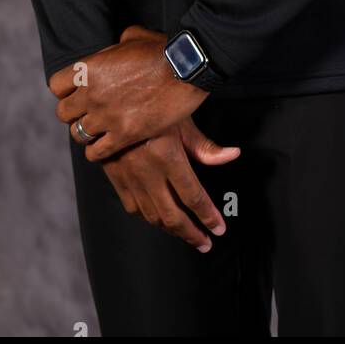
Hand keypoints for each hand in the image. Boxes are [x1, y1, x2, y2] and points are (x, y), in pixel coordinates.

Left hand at [48, 25, 211, 159]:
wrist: (187, 69)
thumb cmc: (163, 49)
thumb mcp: (134, 37)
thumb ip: (116, 46)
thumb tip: (117, 47)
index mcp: (90, 68)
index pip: (56, 86)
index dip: (66, 89)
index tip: (77, 92)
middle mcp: (92, 94)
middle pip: (64, 113)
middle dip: (74, 112)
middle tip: (88, 112)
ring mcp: (106, 116)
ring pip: (78, 134)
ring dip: (87, 132)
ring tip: (98, 130)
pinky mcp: (124, 135)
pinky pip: (96, 152)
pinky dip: (98, 150)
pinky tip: (106, 145)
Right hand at [98, 116, 240, 251]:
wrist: (112, 101)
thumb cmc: (152, 105)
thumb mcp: (182, 121)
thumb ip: (205, 146)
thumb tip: (233, 155)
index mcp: (167, 156)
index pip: (193, 197)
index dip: (208, 216)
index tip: (218, 228)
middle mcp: (148, 171)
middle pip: (173, 216)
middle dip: (192, 234)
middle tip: (205, 243)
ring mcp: (129, 177)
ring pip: (152, 216)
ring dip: (171, 230)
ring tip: (186, 234)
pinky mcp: (115, 177)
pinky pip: (133, 207)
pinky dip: (148, 218)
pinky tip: (158, 218)